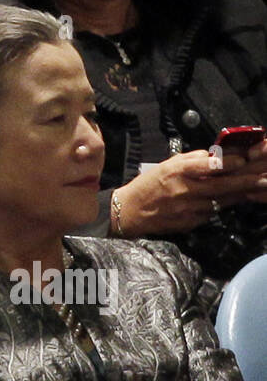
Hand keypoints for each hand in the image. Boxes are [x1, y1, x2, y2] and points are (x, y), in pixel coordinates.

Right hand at [114, 150, 266, 235]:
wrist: (127, 213)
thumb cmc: (148, 185)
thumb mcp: (168, 165)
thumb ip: (194, 160)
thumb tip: (219, 157)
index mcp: (178, 172)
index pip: (208, 166)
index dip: (229, 163)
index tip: (244, 161)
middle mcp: (184, 191)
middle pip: (223, 186)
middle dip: (247, 181)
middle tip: (265, 178)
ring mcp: (187, 209)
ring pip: (221, 201)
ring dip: (241, 194)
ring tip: (259, 188)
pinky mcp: (188, 223)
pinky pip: (211, 213)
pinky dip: (221, 206)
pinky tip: (230, 200)